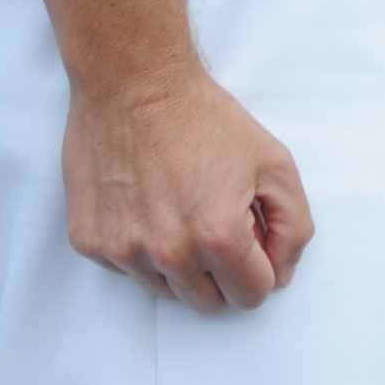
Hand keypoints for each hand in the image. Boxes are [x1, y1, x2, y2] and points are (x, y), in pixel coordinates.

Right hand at [62, 67, 313, 312]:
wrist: (132, 82)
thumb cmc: (203, 117)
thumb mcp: (275, 164)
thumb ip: (294, 229)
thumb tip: (281, 275)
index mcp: (217, 237)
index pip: (251, 296)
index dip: (259, 267)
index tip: (250, 237)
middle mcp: (167, 253)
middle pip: (208, 302)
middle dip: (220, 271)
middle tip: (213, 218)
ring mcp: (123, 250)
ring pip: (165, 289)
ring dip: (178, 262)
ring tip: (177, 206)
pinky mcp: (90, 241)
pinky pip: (126, 268)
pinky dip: (139, 246)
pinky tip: (145, 203)